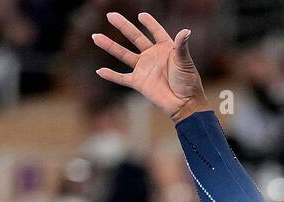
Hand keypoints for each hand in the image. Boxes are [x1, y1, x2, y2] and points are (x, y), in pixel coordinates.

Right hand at [91, 11, 208, 122]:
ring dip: (110, 46)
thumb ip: (182, 46)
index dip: (150, 23)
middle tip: (110, 15)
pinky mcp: (138, 82)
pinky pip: (122, 78)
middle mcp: (152, 56)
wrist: (184, 104)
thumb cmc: (188, 83)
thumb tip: (186, 31)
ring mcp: (144, 69)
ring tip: (95, 37)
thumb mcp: (185, 62)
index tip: (141, 15)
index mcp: (165, 48)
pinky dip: (111, 75)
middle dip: (123, 26)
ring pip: (123, 54)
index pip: (156, 32)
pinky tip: (100, 71)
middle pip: (135, 38)